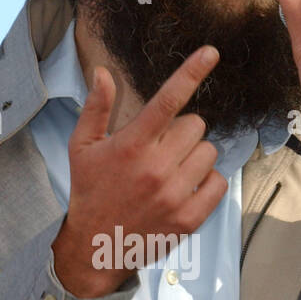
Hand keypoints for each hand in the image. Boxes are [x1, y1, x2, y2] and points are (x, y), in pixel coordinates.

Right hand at [52, 46, 228, 296]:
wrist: (96, 247)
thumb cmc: (89, 191)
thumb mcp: (82, 147)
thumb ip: (96, 108)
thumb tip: (103, 72)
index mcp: (130, 146)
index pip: (167, 100)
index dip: (191, 72)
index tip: (211, 52)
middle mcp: (155, 168)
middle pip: (195, 125)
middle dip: (181, 131)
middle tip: (161, 148)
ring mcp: (175, 195)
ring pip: (209, 152)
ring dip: (195, 155)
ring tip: (172, 170)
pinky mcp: (189, 218)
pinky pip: (218, 183)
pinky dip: (207, 182)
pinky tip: (185, 187)